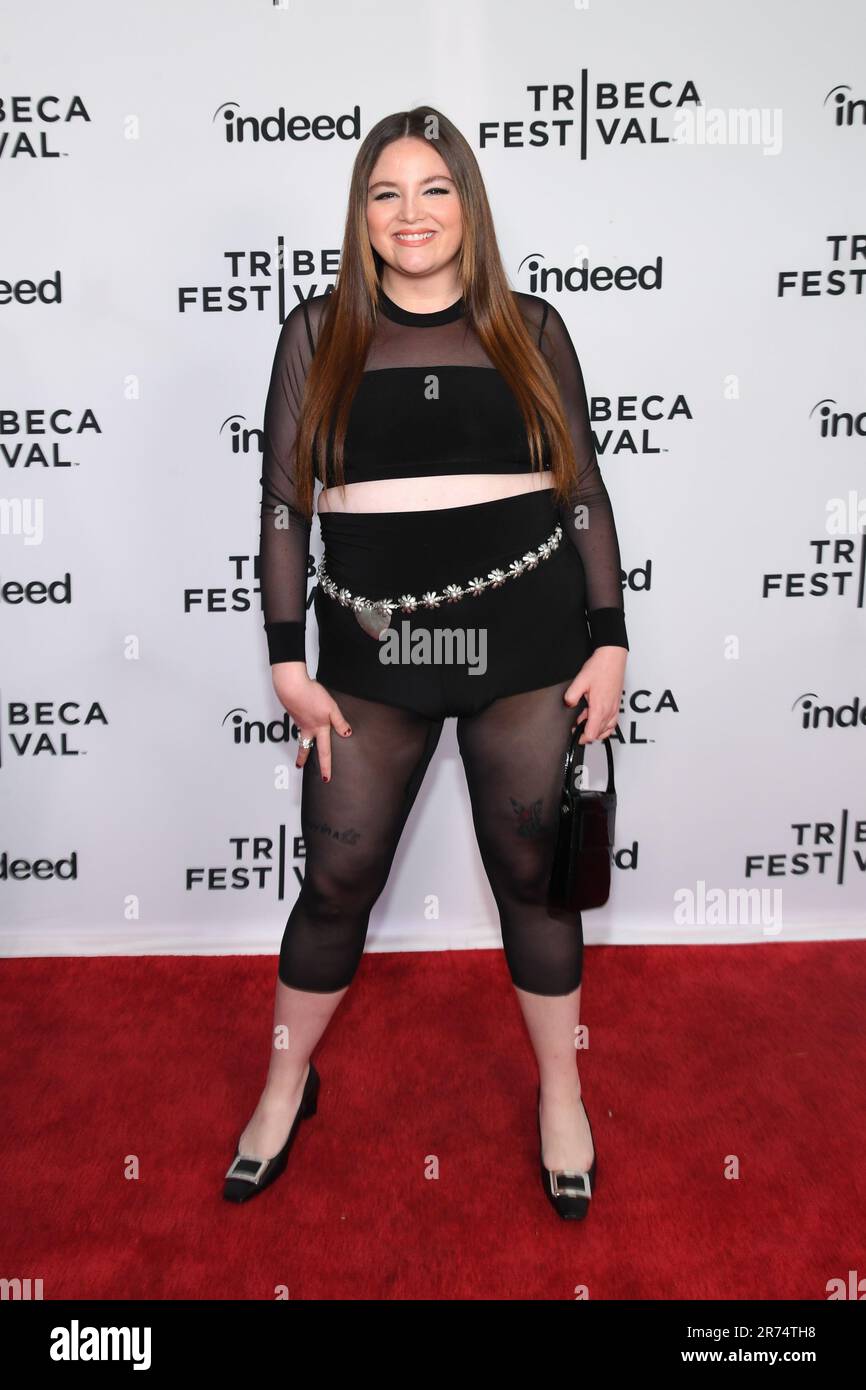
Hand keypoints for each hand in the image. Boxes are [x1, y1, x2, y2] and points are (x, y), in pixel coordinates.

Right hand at [271, 664, 351, 782]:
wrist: (292, 686)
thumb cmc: (312, 696)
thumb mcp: (331, 708)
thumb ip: (339, 721)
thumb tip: (347, 734)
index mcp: (319, 729)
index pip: (324, 752)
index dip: (325, 766)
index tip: (325, 778)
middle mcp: (307, 727)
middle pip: (305, 746)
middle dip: (302, 758)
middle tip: (299, 766)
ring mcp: (298, 720)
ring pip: (300, 734)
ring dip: (299, 742)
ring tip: (299, 745)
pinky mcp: (293, 711)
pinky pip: (297, 722)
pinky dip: (299, 724)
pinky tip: (301, 717)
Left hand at [563, 646, 626, 743]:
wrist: (612, 659)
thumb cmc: (599, 668)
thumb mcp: (580, 681)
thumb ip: (571, 696)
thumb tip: (568, 705)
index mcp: (599, 708)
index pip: (592, 734)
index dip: (581, 737)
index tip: (574, 732)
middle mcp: (609, 711)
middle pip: (599, 734)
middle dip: (586, 732)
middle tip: (576, 724)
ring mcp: (615, 709)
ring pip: (607, 730)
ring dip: (596, 730)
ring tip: (585, 721)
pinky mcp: (617, 705)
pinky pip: (612, 722)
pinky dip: (604, 725)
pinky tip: (597, 718)